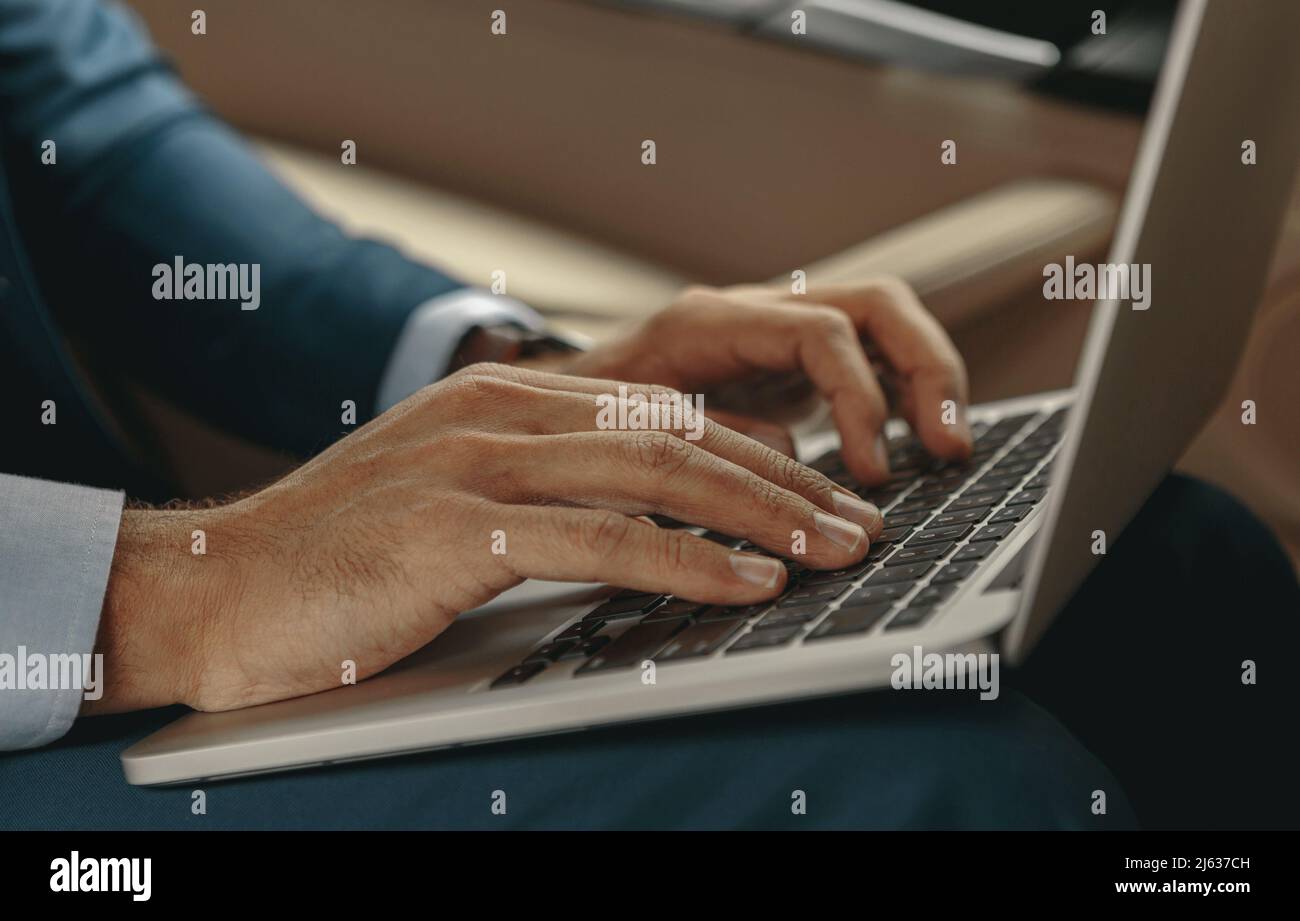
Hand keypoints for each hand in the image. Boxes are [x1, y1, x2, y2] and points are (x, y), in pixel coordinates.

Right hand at [90, 363, 883, 713]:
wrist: (216, 585)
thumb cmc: (339, 557)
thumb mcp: (453, 499)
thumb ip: (544, 491)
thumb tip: (642, 522)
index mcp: (509, 401)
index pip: (665, 416)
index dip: (755, 455)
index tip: (818, 495)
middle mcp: (504, 414)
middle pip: (682, 436)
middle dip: (784, 481)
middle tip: (855, 522)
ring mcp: (481, 464)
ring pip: (659, 475)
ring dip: (761, 514)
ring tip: (832, 548)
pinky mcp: (460, 528)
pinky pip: (603, 540)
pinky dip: (689, 561)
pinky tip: (746, 581)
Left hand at [548, 277, 971, 483]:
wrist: (554, 403)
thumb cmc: (576, 418)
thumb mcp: (625, 430)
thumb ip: (703, 438)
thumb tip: (787, 459)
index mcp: (709, 321)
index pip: (819, 333)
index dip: (859, 397)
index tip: (872, 468)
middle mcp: (753, 312)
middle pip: (875, 305)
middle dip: (926, 371)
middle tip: (947, 447)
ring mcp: (778, 332)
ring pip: (883, 324)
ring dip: (928, 380)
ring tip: (949, 448)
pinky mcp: (790, 363)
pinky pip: (870, 359)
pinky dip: (902, 396)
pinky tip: (917, 446)